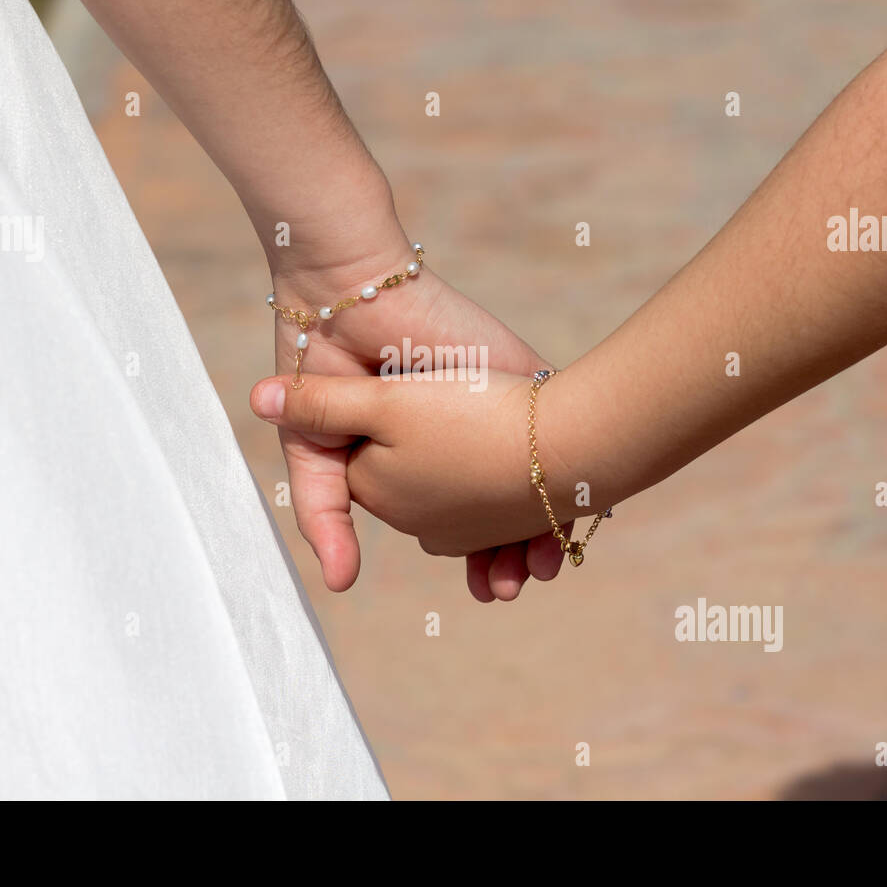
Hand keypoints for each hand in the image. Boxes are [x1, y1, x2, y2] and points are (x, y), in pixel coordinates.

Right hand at [251, 369, 604, 596]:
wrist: (344, 296)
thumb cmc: (324, 373)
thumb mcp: (315, 457)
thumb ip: (324, 517)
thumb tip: (341, 583)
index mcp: (418, 465)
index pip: (464, 525)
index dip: (481, 560)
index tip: (492, 590)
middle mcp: (464, 441)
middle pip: (507, 510)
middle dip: (516, 550)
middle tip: (514, 585)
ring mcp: (494, 408)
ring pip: (542, 478)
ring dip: (547, 524)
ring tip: (544, 564)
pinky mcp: (521, 372)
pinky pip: (560, 423)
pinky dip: (570, 462)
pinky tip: (571, 504)